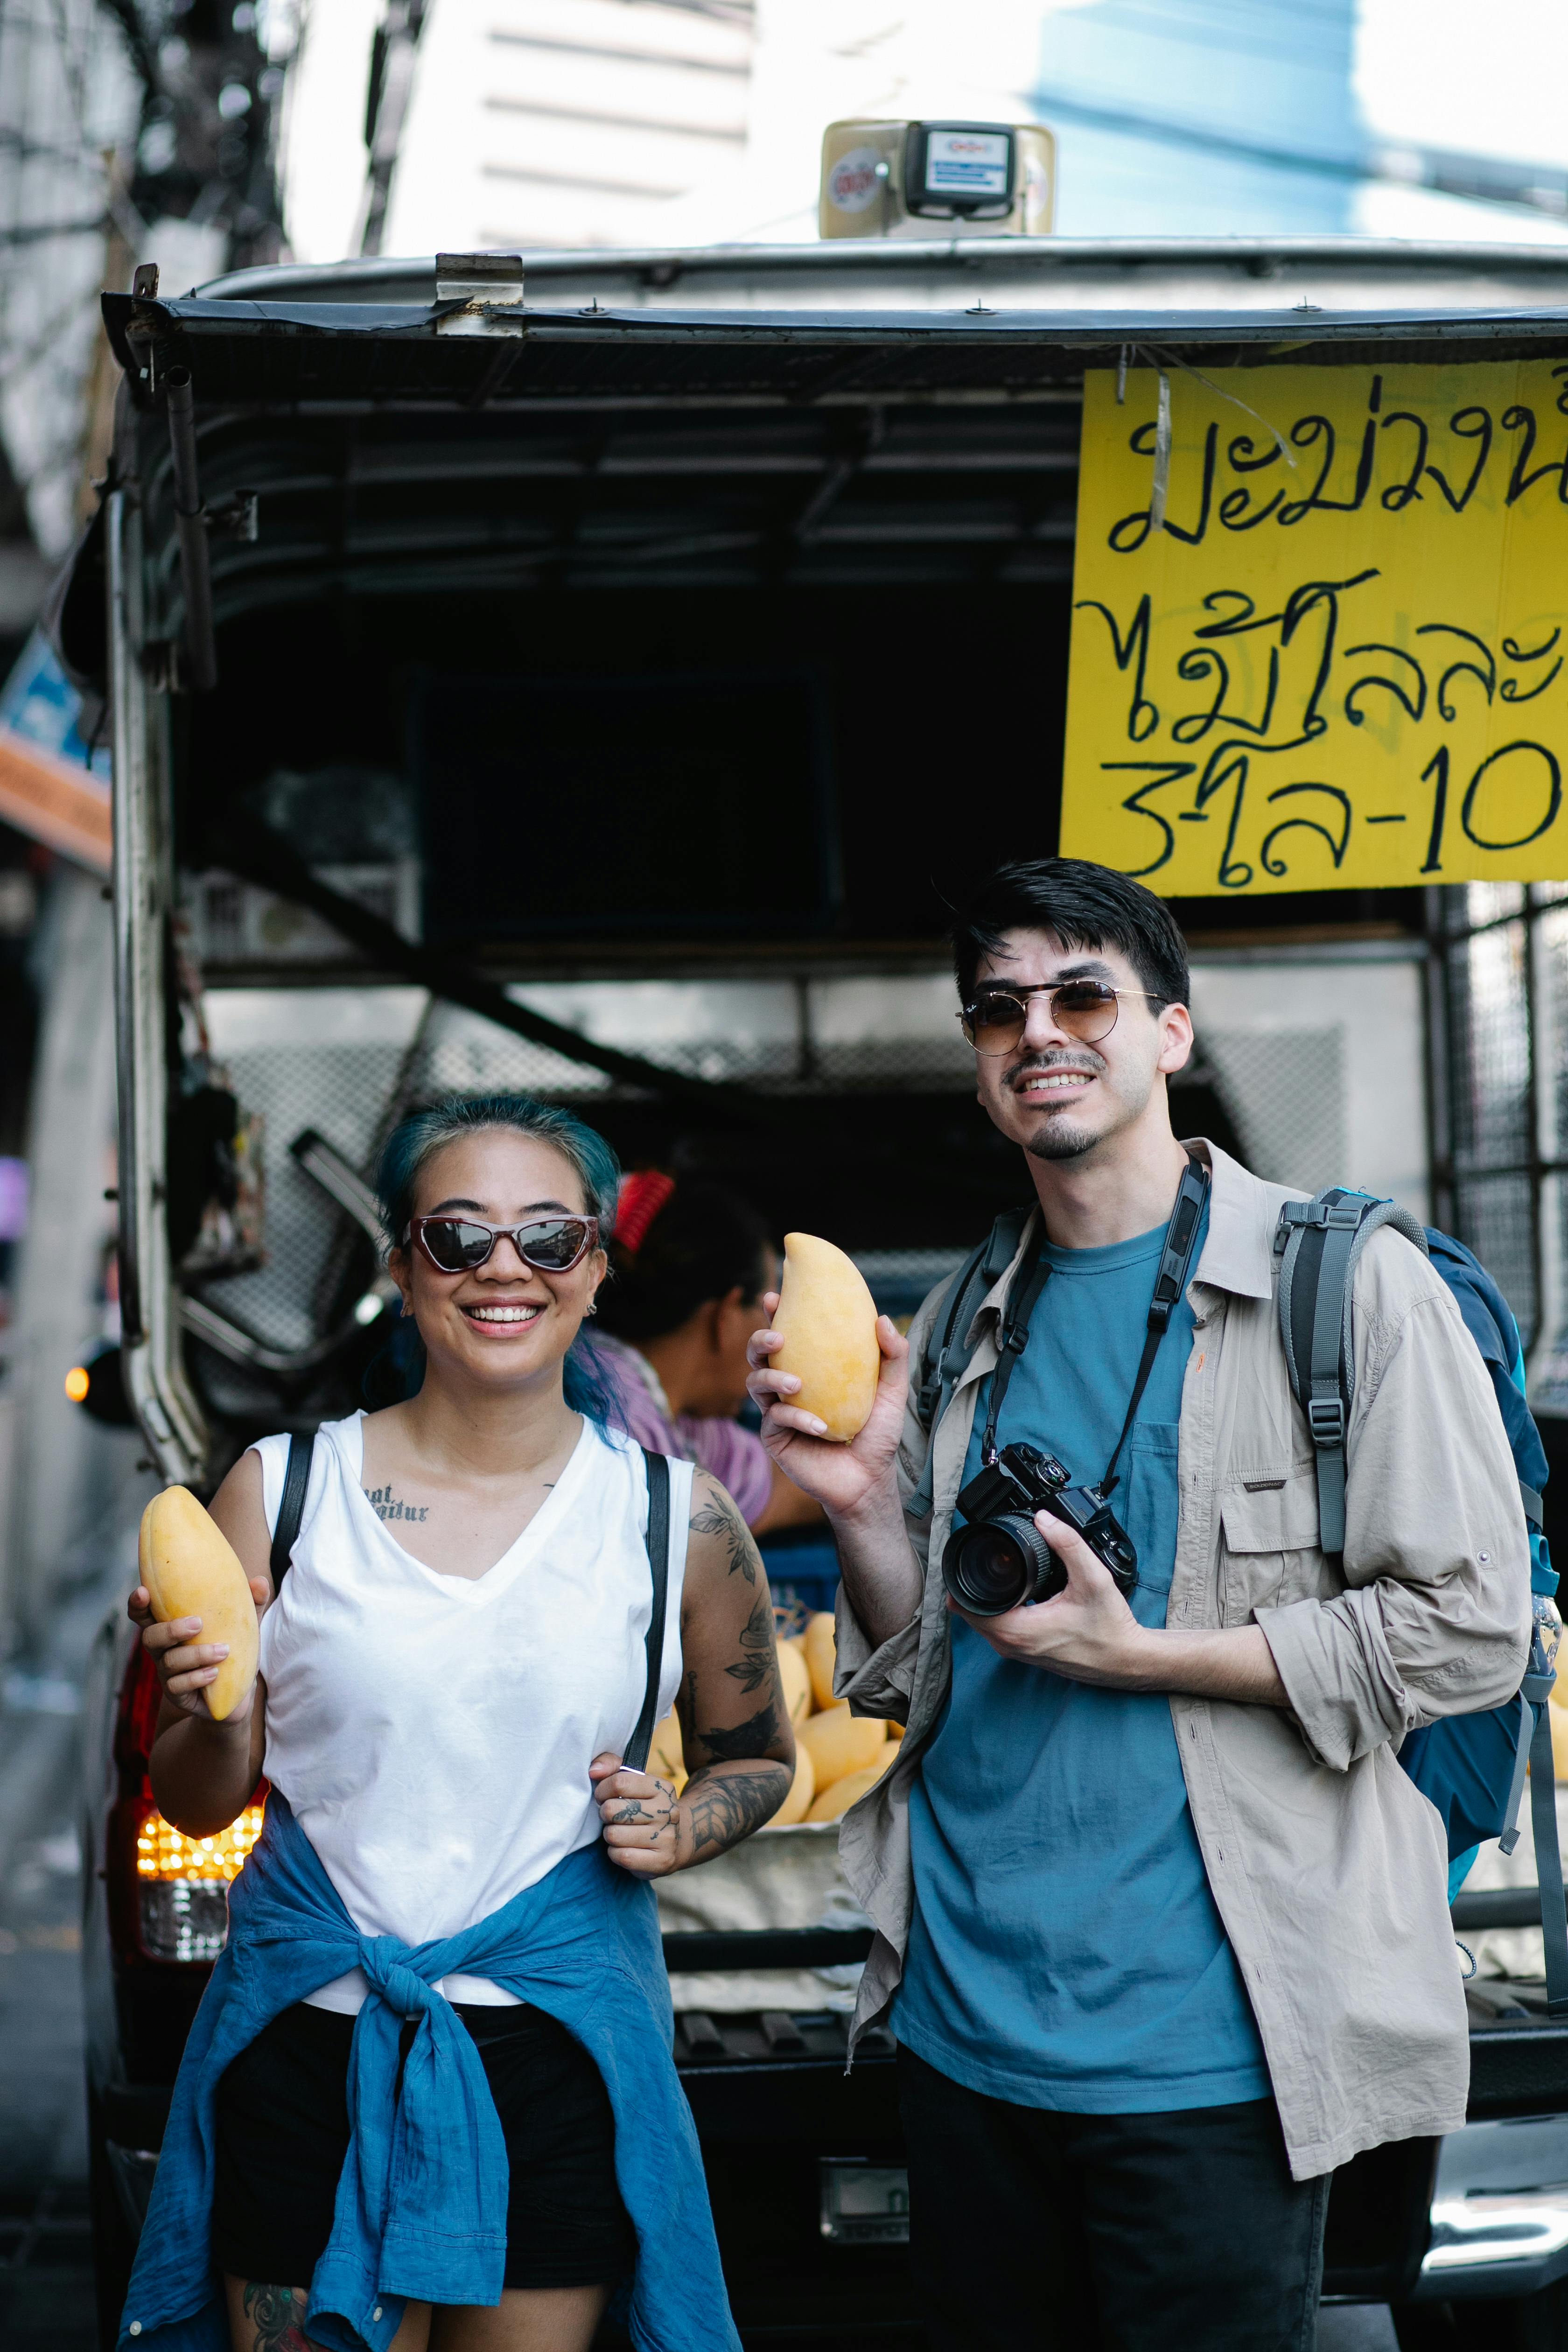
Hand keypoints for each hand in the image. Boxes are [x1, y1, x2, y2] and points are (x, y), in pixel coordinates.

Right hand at [126, 1578, 269, 1725]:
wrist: (236, 1694)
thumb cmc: (233, 1652)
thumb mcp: (244, 1627)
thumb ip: (251, 1605)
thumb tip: (260, 1581)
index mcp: (172, 1628)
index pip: (145, 1615)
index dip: (138, 1604)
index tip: (143, 1591)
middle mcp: (165, 1650)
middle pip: (150, 1638)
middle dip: (171, 1630)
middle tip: (198, 1624)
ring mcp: (168, 1674)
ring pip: (169, 1662)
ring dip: (196, 1655)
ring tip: (223, 1650)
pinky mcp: (178, 1696)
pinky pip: (178, 1687)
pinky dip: (196, 1678)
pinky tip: (215, 1673)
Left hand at [590, 1753, 681, 1876]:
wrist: (676, 1840)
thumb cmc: (645, 1807)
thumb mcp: (634, 1782)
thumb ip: (612, 1766)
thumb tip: (593, 1770)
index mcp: (661, 1788)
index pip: (619, 1782)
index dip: (602, 1790)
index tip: (602, 1796)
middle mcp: (667, 1811)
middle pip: (613, 1810)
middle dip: (604, 1814)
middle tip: (611, 1817)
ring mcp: (666, 1837)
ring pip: (614, 1835)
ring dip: (609, 1835)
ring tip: (618, 1832)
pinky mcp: (662, 1861)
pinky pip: (623, 1857)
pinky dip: (615, 1853)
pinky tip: (623, 1848)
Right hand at [746, 1296, 909, 1518]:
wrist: (868, 1480)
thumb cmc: (878, 1434)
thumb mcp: (891, 1392)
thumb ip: (892, 1355)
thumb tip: (883, 1318)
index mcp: (812, 1369)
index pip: (789, 1335)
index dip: (776, 1313)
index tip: (775, 1295)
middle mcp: (789, 1385)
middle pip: (758, 1354)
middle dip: (759, 1339)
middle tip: (777, 1336)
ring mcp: (778, 1410)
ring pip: (756, 1382)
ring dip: (772, 1377)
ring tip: (796, 1383)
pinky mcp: (775, 1437)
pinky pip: (775, 1418)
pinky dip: (796, 1418)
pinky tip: (818, 1427)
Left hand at [949, 1513, 1157, 1688]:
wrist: (1126, 1660)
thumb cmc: (1110, 1628)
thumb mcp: (1093, 1578)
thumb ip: (1068, 1544)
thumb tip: (1043, 1518)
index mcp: (1018, 1631)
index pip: (967, 1605)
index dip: (962, 1578)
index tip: (969, 1555)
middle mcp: (1011, 1646)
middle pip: (970, 1612)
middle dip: (970, 1584)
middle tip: (982, 1556)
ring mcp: (1018, 1652)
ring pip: (984, 1622)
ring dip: (984, 1597)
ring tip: (996, 1570)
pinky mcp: (1027, 1652)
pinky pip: (999, 1629)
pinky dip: (998, 1609)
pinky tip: (1013, 1591)